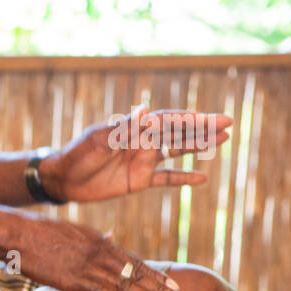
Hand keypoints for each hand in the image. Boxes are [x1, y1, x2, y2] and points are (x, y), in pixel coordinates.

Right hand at [14, 219, 189, 290]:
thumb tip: (111, 236)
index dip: (156, 275)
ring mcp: (86, 266)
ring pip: (123, 284)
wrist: (16, 233)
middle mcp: (99, 253)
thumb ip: (95, 236)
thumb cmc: (38, 232)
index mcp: (100, 242)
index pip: (134, 261)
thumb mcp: (73, 230)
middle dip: (162, 288)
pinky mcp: (71, 279)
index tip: (174, 285)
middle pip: (136, 274)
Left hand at [41, 107, 231, 202]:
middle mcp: (142, 142)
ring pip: (177, 152)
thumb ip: (124, 128)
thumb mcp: (99, 140)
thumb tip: (146, 109)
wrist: (63, 178)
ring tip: (223, 141)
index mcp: (134, 129)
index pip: (167, 122)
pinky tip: (202, 178)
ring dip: (198, 147)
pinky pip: (165, 179)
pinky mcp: (138, 181)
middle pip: (178, 134)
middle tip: (228, 124)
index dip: (189, 119)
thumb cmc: (78, 154)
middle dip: (202, 129)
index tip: (210, 117)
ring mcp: (143, 161)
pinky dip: (183, 178)